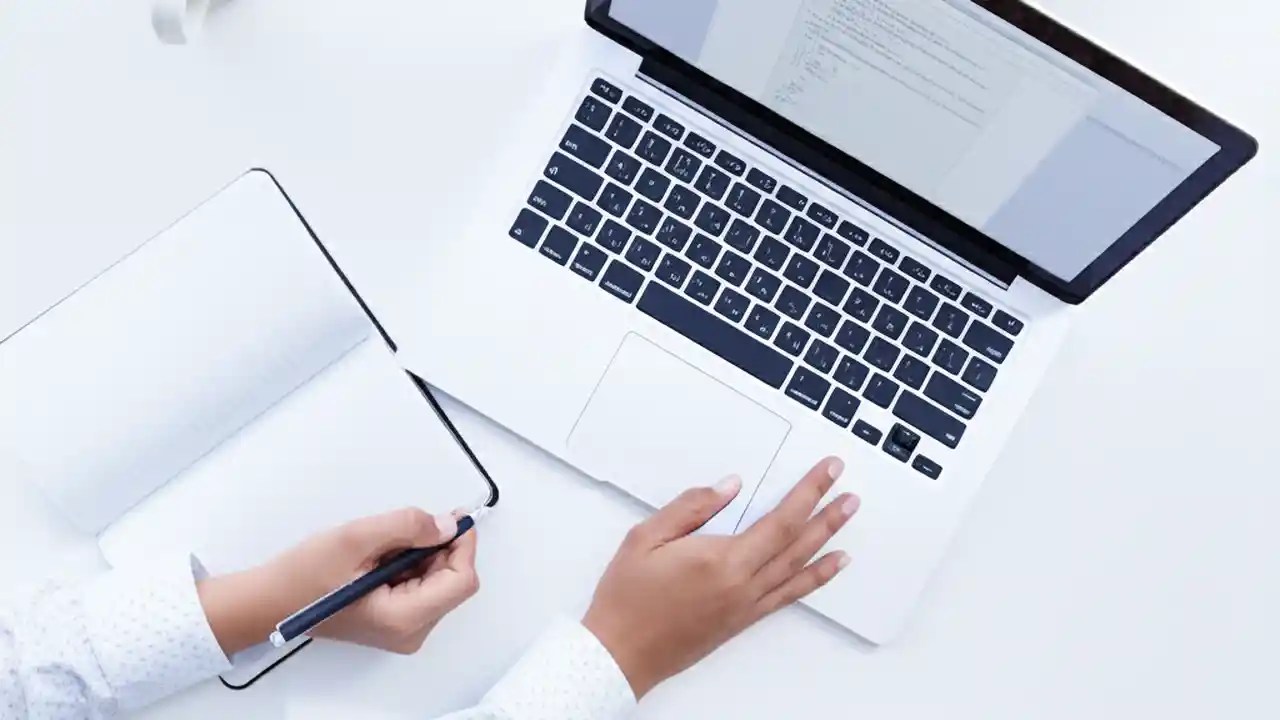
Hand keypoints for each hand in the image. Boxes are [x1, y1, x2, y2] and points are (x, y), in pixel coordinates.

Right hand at [198, 508, 478, 655]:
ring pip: (438, 580)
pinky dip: (408, 565)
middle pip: (453, 580)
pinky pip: (421, 586)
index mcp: (404, 618)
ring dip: (420, 554)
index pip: (462, 579)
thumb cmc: (302, 578)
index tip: (453, 517)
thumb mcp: (357, 538)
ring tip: (380, 549)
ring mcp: (404, 629)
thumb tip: (447, 525)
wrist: (270, 602)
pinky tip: (379, 560)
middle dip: (436, 547)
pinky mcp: (396, 622)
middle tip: (404, 529)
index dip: (462, 544)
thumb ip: (407, 526)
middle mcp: (410, 632)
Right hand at [583, 458, 857, 697]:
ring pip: (799, 569)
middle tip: (848, 492)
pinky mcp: (742, 620)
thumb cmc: (627, 599)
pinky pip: (789, 595)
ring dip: (828, 541)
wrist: (619, 653)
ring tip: (847, 518)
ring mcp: (746, 606)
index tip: (827, 472)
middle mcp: (742, 585)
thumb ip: (692, 506)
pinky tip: (828, 567)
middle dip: (827, 512)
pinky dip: (814, 579)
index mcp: (721, 560)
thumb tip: (729, 486)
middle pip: (798, 542)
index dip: (809, 492)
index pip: (781, 519)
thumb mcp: (647, 537)